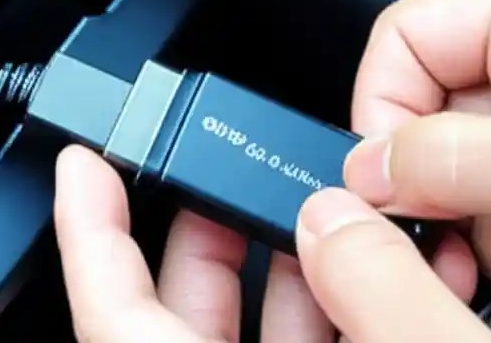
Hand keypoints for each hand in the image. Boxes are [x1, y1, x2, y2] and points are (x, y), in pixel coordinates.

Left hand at [53, 145, 490, 341]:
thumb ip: (374, 293)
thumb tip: (344, 220)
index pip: (107, 308)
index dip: (88, 228)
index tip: (82, 164)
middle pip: (189, 304)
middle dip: (227, 223)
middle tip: (253, 170)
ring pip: (266, 332)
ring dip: (313, 269)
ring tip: (359, 218)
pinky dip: (356, 318)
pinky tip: (408, 286)